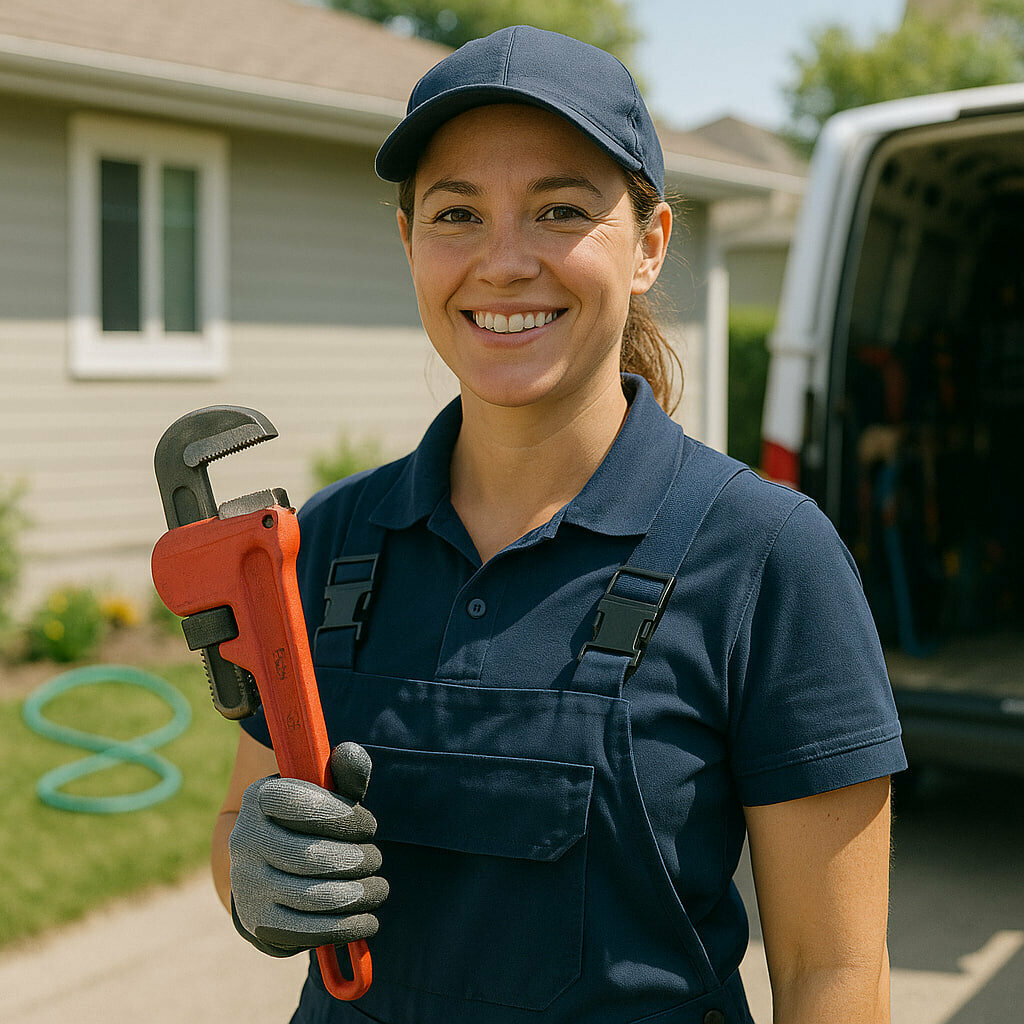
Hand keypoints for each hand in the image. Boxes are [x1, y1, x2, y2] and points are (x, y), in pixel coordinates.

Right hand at [228, 742, 387, 956]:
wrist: (270, 868)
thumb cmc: (311, 822)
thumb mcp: (326, 793)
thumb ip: (343, 774)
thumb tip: (351, 752)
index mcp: (260, 797)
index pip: (301, 804)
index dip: (344, 817)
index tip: (369, 826)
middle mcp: (244, 840)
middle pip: (310, 856)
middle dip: (356, 859)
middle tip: (375, 860)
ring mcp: (247, 884)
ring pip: (311, 896)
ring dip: (356, 895)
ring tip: (377, 889)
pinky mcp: (258, 923)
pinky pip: (307, 930)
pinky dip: (345, 927)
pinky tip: (368, 920)